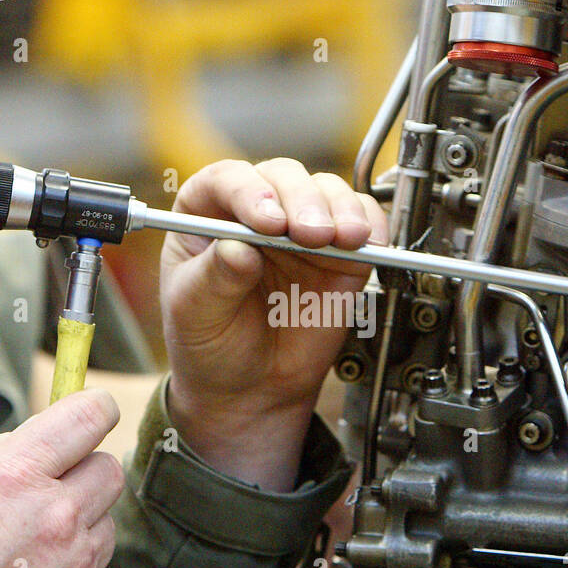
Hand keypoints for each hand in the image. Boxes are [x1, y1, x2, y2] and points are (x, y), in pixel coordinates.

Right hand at [0, 389, 122, 567]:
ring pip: (105, 523)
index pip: (88, 417)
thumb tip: (32, 441)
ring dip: (79, 525)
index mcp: (15, 473)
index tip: (94, 413)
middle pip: (109, 470)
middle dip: (85, 471)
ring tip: (29, 546)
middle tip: (52, 488)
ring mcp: (75, 563)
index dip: (96, 409)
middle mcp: (55, 514)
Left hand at [160, 158, 386, 491]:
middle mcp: (257, 211)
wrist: (249, 390)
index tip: (267, 221)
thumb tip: (239, 248)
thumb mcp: (196, 314)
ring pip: (327, 191)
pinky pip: (363, 222)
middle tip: (310, 234)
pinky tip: (366, 243)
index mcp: (207, 214)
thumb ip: (215, 279)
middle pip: (283, 178)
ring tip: (343, 240)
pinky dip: (371, 226)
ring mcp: (301, 229)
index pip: (227, 181)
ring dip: (340, 209)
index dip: (249, 192)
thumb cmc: (211, 344)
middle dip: (301, 200)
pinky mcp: (340, 254)